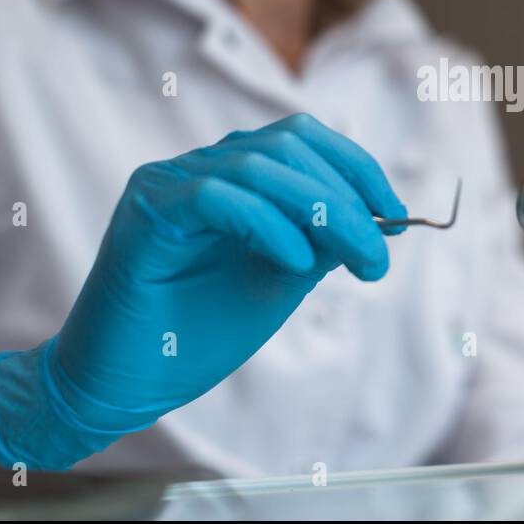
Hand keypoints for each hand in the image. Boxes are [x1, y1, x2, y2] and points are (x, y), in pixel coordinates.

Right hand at [0, 113, 405, 469]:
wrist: (126, 384)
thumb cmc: (197, 331)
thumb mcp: (280, 279)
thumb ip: (322, 240)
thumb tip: (379, 215)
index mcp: (232, 176)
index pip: (302, 139)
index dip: (356, 167)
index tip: (397, 214)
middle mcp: (198, 167)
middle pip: (289, 146)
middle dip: (348, 197)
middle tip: (378, 255)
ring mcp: (167, 182)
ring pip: (260, 166)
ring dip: (323, 212)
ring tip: (356, 260)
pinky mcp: (145, 210)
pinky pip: (217, 195)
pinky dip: (268, 224)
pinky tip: (295, 261)